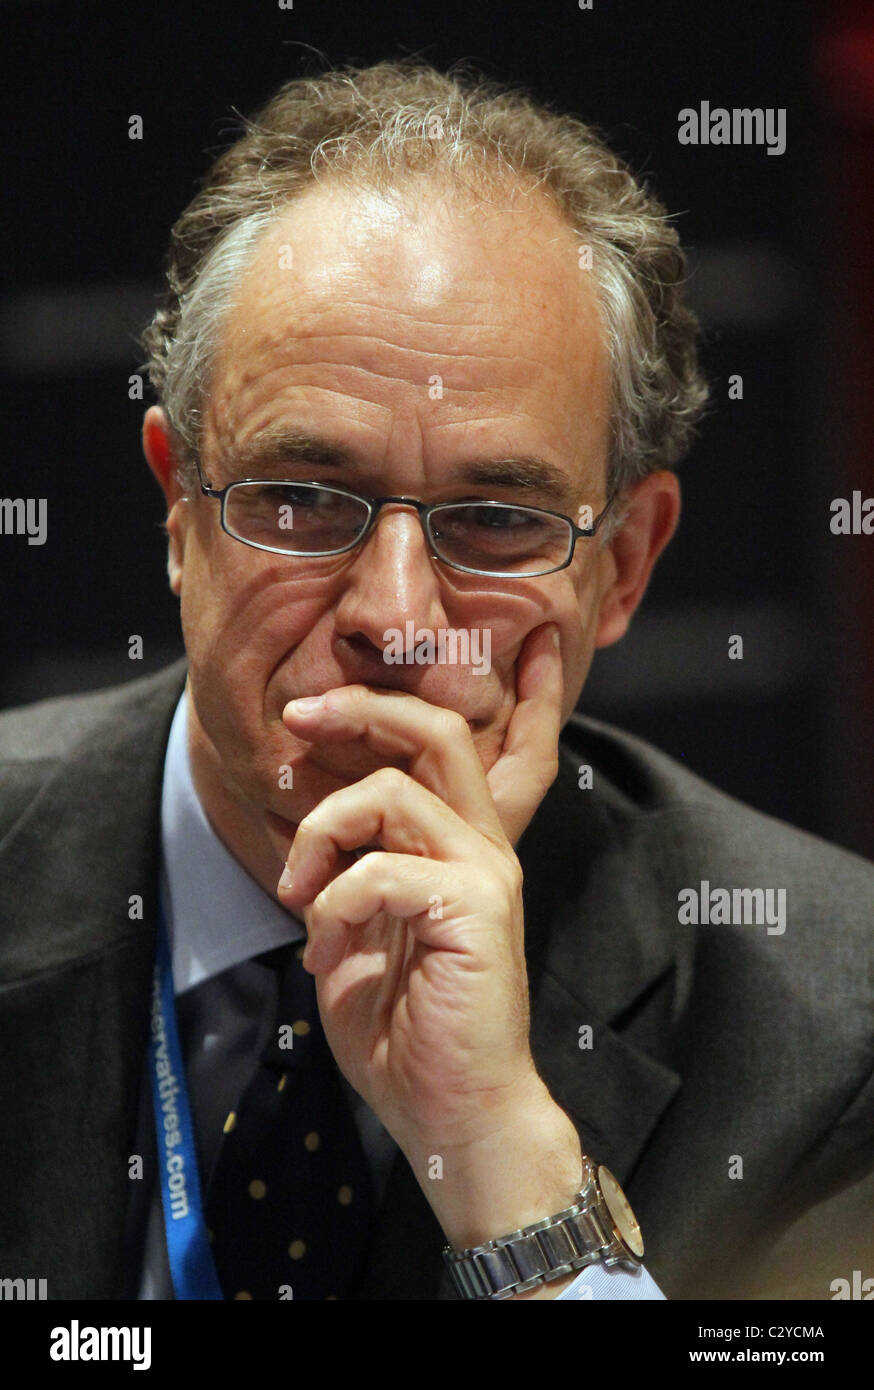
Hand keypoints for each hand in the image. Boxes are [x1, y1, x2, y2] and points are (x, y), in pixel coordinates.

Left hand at [278, 622, 583, 1254]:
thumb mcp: (354, 936)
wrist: (454, 1111)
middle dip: (361, 710)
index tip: (304, 718)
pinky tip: (326, 946)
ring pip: (392, 793)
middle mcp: (480, 847)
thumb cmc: (405, 1034)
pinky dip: (335, 901)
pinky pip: (382, 870)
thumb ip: (341, 878)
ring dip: (322, 832)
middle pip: (436, 734)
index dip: (374, 710)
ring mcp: (486, 874)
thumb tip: (303, 837)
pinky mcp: (478, 908)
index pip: (432, 746)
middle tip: (298, 720)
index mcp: (455, 847)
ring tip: (297, 892)